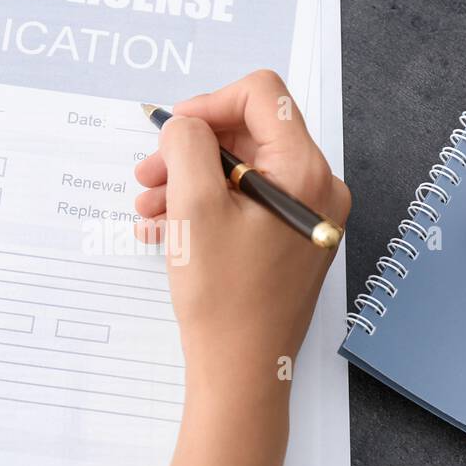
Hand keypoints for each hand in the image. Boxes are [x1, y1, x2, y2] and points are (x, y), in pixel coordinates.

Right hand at [133, 69, 350, 380]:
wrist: (242, 370)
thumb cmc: (223, 296)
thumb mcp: (194, 207)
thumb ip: (188, 146)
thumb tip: (186, 125)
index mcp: (306, 171)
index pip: (262, 95)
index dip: (209, 103)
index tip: (171, 131)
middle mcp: (318, 188)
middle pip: (249, 134)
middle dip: (191, 149)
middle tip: (147, 173)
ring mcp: (307, 217)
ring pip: (241, 172)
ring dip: (189, 180)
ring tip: (148, 207)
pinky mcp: (291, 241)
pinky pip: (246, 204)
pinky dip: (204, 208)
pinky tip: (164, 228)